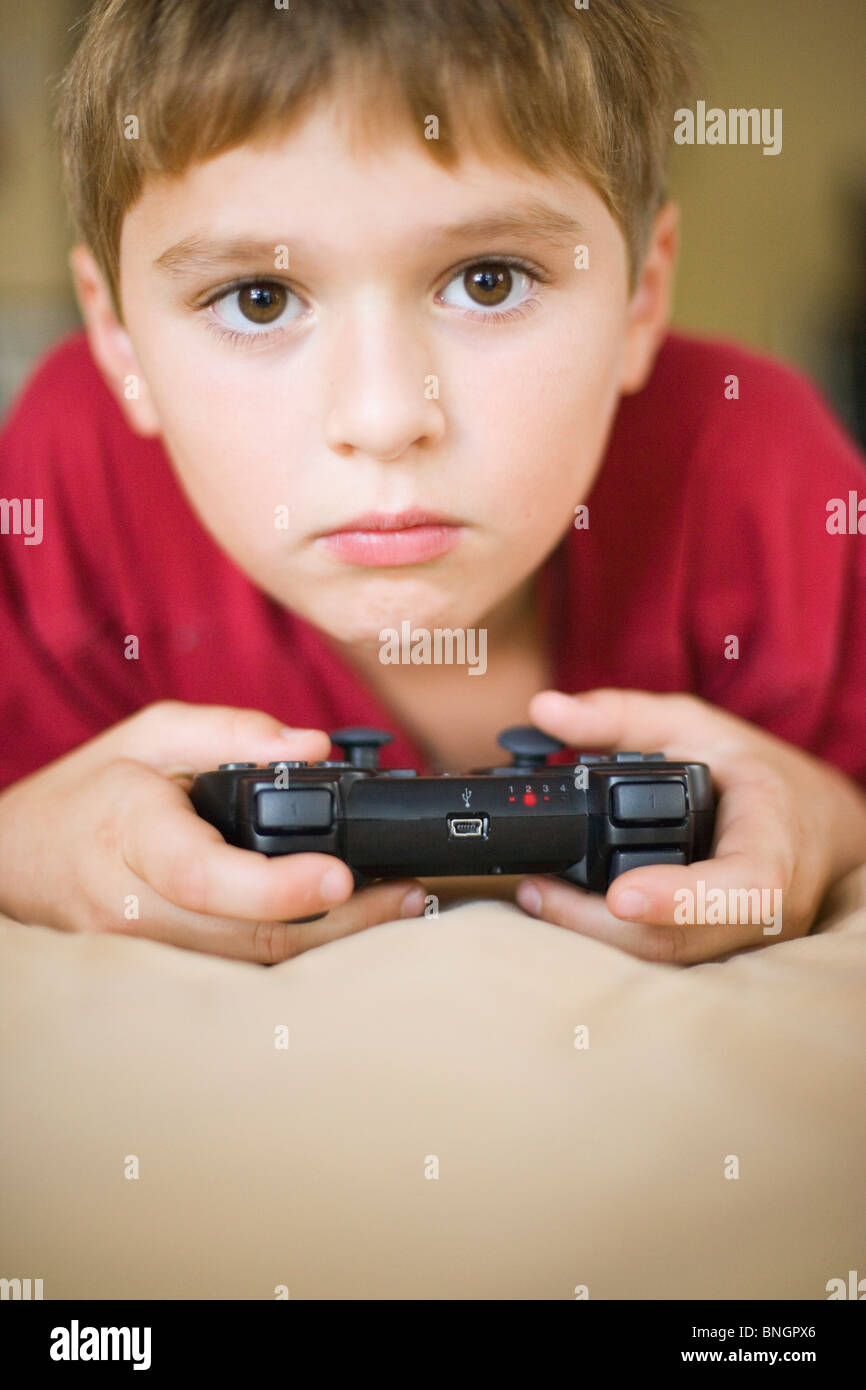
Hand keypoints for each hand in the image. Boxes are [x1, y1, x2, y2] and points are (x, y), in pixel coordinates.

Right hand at [0, 702, 426, 961]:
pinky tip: (345, 932)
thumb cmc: (88, 796)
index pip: (207, 875)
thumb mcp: (151, 735)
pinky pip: (240, 974)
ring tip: (396, 910)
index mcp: (133, 833)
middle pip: (250, 937)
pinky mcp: (163, 975)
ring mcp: (146, 953)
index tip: (342, 875)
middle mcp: (137, 905)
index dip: (278, 886)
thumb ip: (233, 732)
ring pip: (252, 968)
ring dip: (333, 945)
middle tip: (407, 895)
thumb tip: (314, 745)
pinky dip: (299, 956)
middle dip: (343, 923)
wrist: (17, 862)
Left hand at [515, 688, 865, 963]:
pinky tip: (568, 912)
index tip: (620, 896)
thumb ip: (617, 716)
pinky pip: (665, 958)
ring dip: (596, 937)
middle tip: (536, 890)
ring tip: (538, 896)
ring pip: (668, 958)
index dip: (681, 897)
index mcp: (774, 838)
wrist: (811, 820)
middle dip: (600, 925)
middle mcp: (769, 903)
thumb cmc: (753, 771)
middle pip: (683, 938)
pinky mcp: (722, 953)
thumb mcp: (693, 725)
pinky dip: (612, 941)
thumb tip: (545, 708)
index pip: (742, 883)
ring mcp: (748, 938)